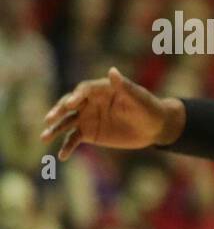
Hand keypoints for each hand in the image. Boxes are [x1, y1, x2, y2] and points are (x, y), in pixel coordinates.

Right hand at [41, 67, 182, 159]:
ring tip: (44, 137)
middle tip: (49, 119)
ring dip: (55, 129)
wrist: (154, 127)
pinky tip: (62, 156)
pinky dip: (67, 147)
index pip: (83, 90)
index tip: (71, 104)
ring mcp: (87, 117)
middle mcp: (89, 102)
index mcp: (100, 89)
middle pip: (69, 105)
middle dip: (58, 111)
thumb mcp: (138, 98)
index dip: (76, 96)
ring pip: (67, 122)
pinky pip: (74, 139)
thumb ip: (125, 87)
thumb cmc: (149, 108)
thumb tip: (112, 71)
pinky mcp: (88, 133)